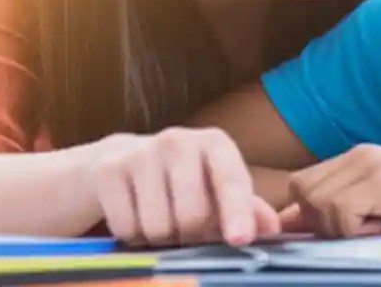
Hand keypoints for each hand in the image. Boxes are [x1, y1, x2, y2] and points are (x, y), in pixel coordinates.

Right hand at [89, 127, 280, 246]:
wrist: (120, 162)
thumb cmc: (182, 181)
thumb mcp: (216, 189)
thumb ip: (247, 210)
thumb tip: (272, 229)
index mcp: (214, 144)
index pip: (230, 179)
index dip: (236, 211)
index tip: (240, 240)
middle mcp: (178, 140)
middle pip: (192, 215)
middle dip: (191, 236)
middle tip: (186, 231)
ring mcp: (140, 152)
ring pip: (158, 227)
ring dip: (160, 239)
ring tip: (161, 222)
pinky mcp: (108, 170)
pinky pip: (126, 228)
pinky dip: (132, 236)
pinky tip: (135, 217)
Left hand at [285, 144, 380, 237]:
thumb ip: (343, 211)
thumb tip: (296, 226)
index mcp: (356, 159)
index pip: (301, 183)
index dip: (308, 214)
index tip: (333, 235)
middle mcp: (357, 155)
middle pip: (300, 190)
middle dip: (319, 220)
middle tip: (361, 231)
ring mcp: (367, 164)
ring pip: (314, 201)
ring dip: (340, 226)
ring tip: (378, 227)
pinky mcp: (379, 180)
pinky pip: (339, 211)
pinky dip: (356, 230)